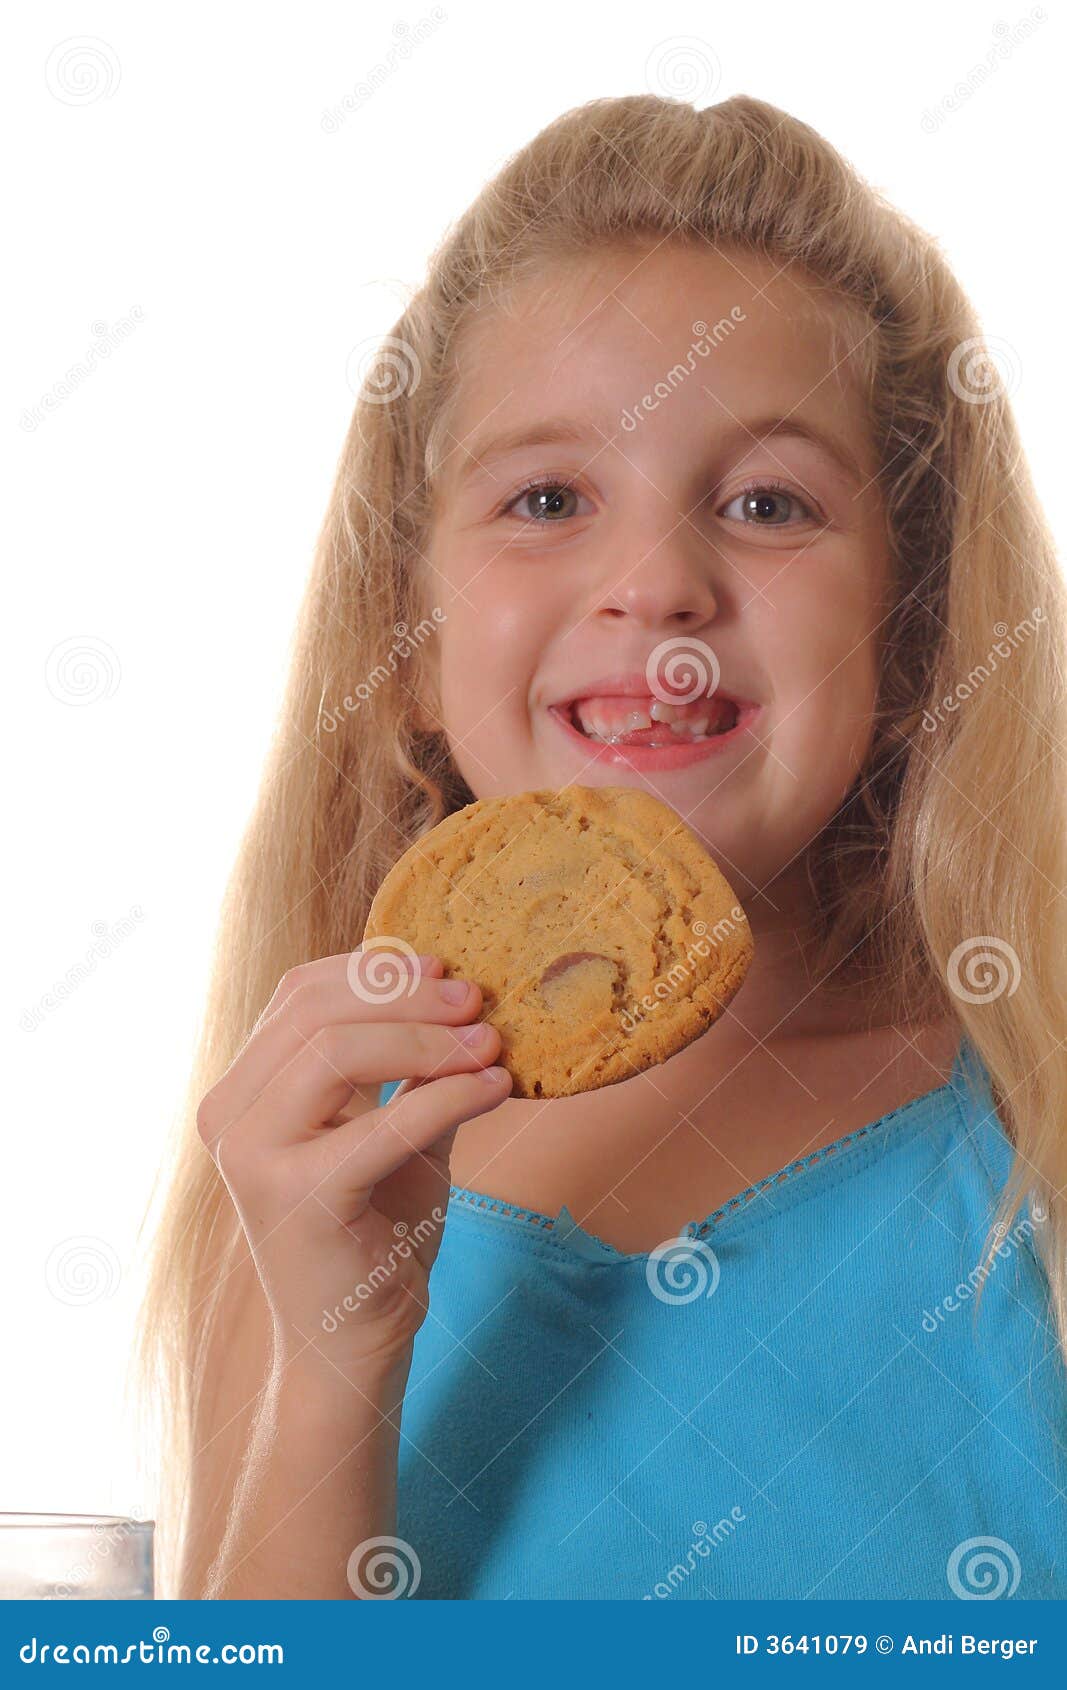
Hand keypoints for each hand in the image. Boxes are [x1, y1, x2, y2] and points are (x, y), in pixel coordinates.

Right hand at [196, 949, 510, 1373]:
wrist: (351, 1346)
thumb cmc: (374, 1234)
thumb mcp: (394, 1133)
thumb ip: (413, 1070)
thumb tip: (464, 996)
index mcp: (243, 1090)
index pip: (299, 994)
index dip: (374, 970)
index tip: (447, 969)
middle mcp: (230, 1116)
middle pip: (316, 1011)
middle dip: (407, 997)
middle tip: (478, 1002)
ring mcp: (254, 1156)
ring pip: (335, 1051)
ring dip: (427, 1039)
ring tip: (491, 1046)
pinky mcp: (299, 1198)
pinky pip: (382, 1123)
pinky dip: (447, 1095)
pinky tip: (496, 1089)